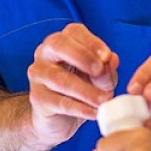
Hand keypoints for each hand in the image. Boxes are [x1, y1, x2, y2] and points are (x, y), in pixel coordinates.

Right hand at [26, 23, 119, 146]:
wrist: (58, 118)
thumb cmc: (80, 89)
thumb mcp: (98, 77)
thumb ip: (106, 68)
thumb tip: (112, 60)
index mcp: (61, 42)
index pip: (74, 32)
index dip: (92, 42)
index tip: (108, 56)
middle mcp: (45, 54)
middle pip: (58, 45)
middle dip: (83, 57)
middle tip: (101, 71)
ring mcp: (38, 76)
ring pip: (60, 79)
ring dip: (87, 90)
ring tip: (105, 99)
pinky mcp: (38, 99)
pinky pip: (60, 102)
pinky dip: (81, 108)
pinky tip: (95, 112)